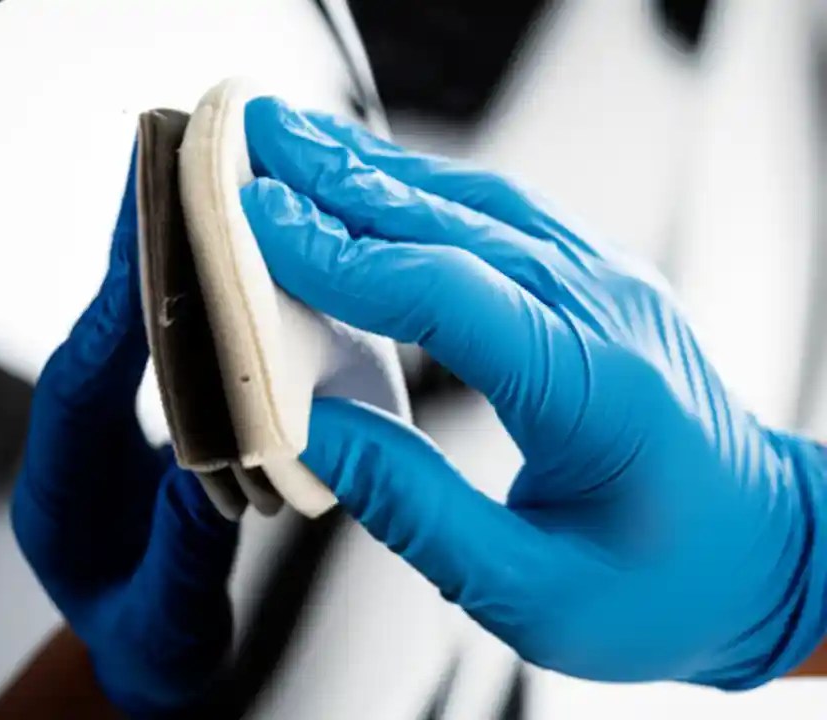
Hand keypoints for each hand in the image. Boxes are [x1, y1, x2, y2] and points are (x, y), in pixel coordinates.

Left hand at [11, 153, 237, 715]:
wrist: (138, 662)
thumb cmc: (145, 650)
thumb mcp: (169, 625)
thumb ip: (188, 556)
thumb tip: (214, 476)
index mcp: (57, 497)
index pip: (76, 391)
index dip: (113, 321)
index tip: (145, 258)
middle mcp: (72, 451)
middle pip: (94, 339)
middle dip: (126, 264)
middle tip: (160, 181)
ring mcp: (103, 433)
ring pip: (122, 335)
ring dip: (154, 269)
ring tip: (192, 197)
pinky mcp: (141, 422)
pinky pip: (153, 349)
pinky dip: (182, 302)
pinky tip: (214, 263)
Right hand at [239, 97, 826, 687]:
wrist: (766, 557)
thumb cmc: (663, 588)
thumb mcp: (528, 589)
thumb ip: (410, 506)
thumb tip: (308, 429)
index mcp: (594, 389)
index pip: (444, 293)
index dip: (338, 256)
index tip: (255, 222)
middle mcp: (603, 311)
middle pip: (448, 220)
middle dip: (337, 178)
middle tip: (250, 138)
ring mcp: (604, 285)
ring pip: (471, 200)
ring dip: (373, 167)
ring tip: (292, 139)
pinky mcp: (592, 283)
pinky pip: (497, 214)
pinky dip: (420, 188)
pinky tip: (370, 175)